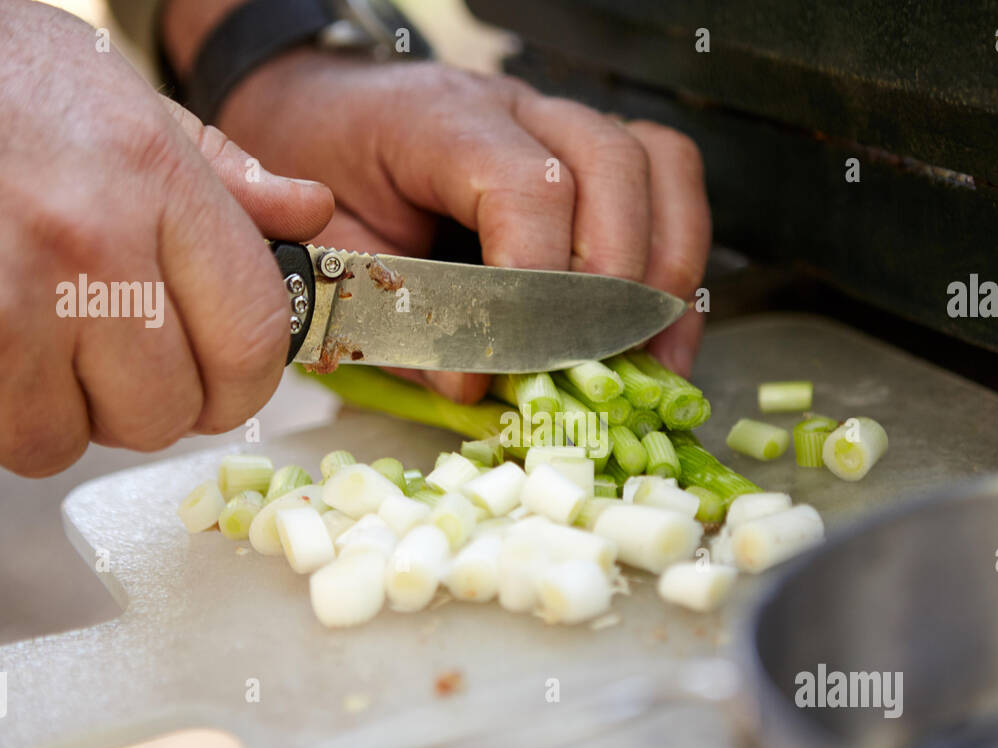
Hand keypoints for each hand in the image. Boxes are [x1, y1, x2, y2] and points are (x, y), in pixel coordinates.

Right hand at [0, 0, 333, 475]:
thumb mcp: (111, 93)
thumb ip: (215, 170)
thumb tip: (307, 214)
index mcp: (150, 180)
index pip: (254, 338)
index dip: (241, 381)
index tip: (220, 383)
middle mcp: (84, 249)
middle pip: (160, 414)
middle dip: (130, 400)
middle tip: (87, 350)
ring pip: (54, 443)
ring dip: (31, 410)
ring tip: (0, 334)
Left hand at [213, 51, 710, 400]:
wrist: (319, 115)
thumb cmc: (323, 179)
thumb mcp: (329, 252)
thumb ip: (389, 318)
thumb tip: (471, 388)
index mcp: (437, 122)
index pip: (525, 186)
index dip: (538, 280)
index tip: (522, 357)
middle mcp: (515, 109)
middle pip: (612, 167)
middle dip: (613, 280)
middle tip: (591, 361)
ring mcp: (561, 122)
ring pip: (656, 165)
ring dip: (663, 268)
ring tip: (646, 353)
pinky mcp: (590, 150)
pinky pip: (667, 176)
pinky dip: (678, 252)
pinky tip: (662, 323)